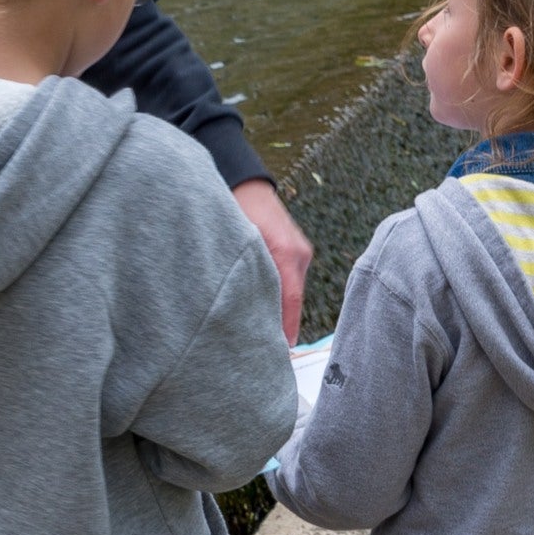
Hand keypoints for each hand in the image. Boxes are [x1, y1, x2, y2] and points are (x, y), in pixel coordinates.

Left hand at [232, 179, 312, 343]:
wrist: (244, 182)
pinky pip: (289, 278)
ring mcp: (300, 251)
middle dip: (281, 323)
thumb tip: (246, 311)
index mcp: (287, 253)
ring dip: (278, 307)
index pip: (291, 300)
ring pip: (291, 290)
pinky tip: (264, 303)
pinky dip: (279, 292)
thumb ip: (243, 278)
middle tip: (266, 349)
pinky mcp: (295, 249)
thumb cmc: (232, 210)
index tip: (281, 352)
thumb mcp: (234, 246)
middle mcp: (299, 254)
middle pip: (293, 299)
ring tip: (262, 329)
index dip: (286, 328)